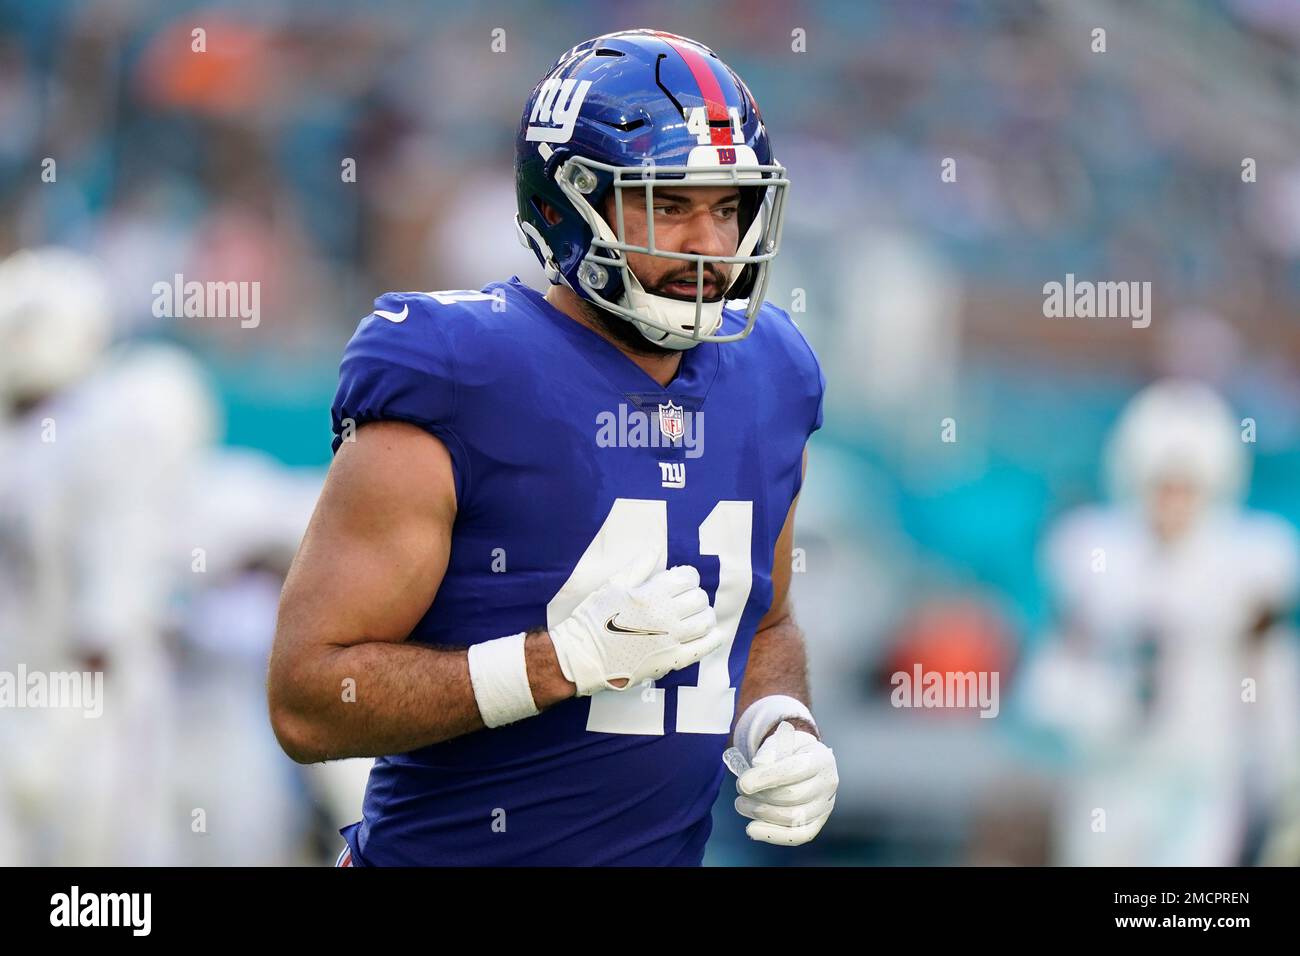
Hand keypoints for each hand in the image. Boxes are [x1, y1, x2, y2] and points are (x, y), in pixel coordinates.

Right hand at [548, 547, 720, 695]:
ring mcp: (671, 639)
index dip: (687, 577)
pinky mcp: (672, 660)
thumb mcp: (613, 585)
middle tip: (685, 600)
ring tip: (695, 616)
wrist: (584, 655)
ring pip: (706, 621)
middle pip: (699, 598)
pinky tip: (710, 633)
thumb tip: (655, 549)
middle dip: (695, 595)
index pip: (688, 577)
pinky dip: (712, 638)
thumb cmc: (595, 618)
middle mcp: (666, 615)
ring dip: (705, 615)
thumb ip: (639, 567)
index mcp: (653, 593)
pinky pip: (704, 647)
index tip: (679, 582)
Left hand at [735, 720, 836, 845]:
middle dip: (761, 796)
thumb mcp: (781, 741)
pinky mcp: (817, 823)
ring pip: (793, 818)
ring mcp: (825, 806)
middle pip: (793, 796)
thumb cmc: (790, 751)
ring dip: (762, 814)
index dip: (767, 778)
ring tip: (742, 805)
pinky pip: (797, 836)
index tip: (743, 783)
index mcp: (822, 759)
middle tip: (740, 792)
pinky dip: (773, 835)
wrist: (805, 762)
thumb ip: (770, 751)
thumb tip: (759, 765)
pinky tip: (752, 829)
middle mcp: (828, 784)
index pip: (795, 770)